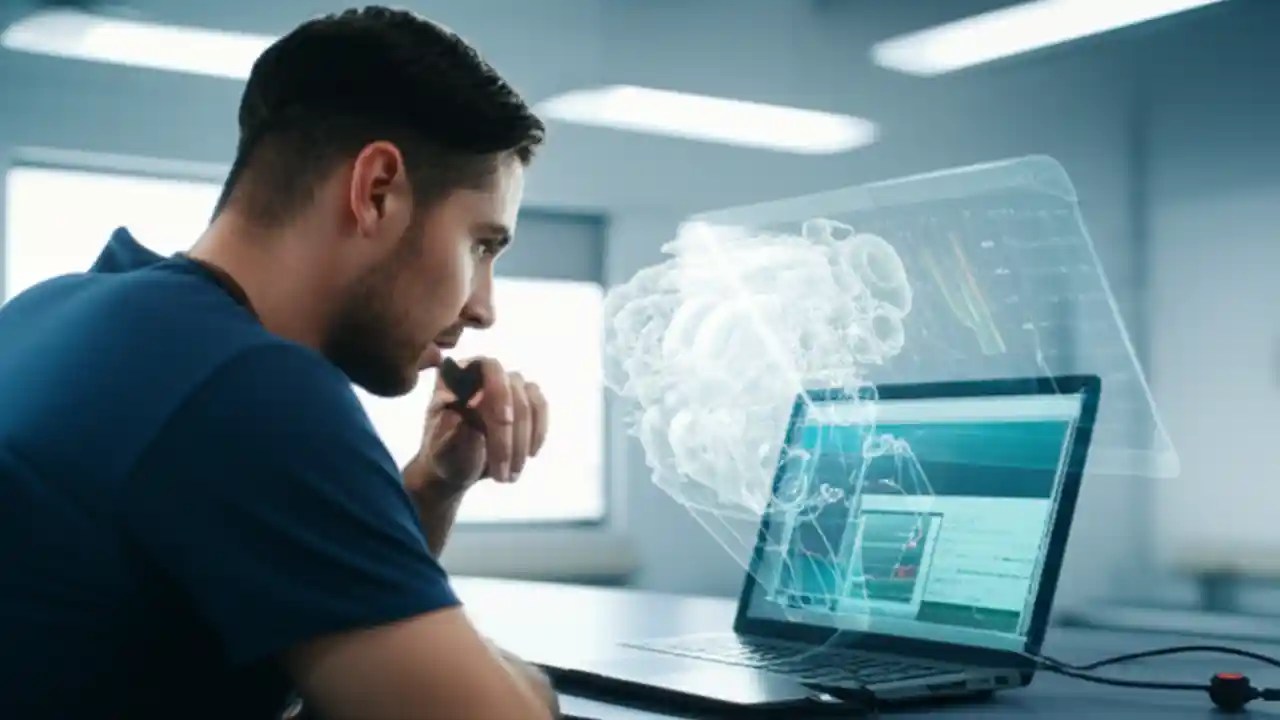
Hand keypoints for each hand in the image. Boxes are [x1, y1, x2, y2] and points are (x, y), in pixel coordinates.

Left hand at [412, 357, 547, 493]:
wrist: (460, 466)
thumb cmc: (445, 454)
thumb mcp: (442, 449)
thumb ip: (452, 433)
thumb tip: (464, 419)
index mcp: (457, 376)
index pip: (483, 368)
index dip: (495, 391)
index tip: (501, 423)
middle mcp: (486, 372)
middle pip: (509, 389)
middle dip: (507, 433)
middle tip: (502, 471)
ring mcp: (509, 384)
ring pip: (528, 402)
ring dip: (522, 440)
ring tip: (510, 474)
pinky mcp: (527, 399)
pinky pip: (540, 408)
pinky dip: (538, 432)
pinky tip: (530, 454)